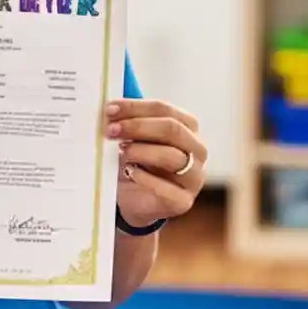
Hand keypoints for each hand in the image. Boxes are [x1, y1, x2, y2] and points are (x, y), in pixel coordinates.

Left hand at [105, 99, 205, 227]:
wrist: (135, 200)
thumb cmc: (137, 162)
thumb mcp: (133, 138)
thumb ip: (127, 121)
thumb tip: (111, 107)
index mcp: (187, 126)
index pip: (164, 109)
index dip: (135, 107)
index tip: (110, 110)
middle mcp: (197, 149)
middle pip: (172, 129)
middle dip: (138, 127)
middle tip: (111, 130)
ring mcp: (194, 176)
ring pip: (172, 156)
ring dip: (141, 150)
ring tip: (120, 151)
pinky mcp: (183, 201)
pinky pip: (166, 188)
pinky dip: (144, 178)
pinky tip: (129, 172)